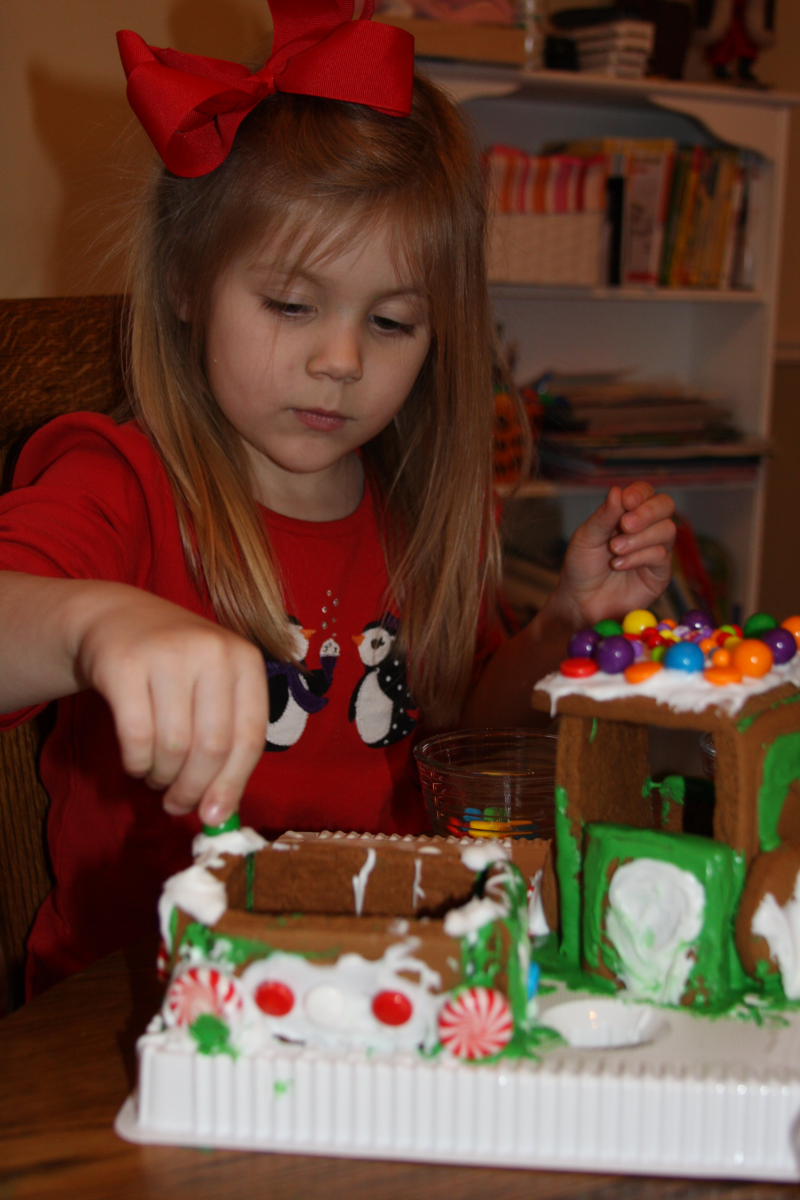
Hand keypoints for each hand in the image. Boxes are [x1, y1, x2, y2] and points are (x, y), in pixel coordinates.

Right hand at [73, 586, 267, 824]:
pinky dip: (137, 764)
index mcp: (246, 660)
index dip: (233, 784)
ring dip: (162, 777)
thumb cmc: (176, 665)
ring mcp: (168, 654)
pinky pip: (137, 738)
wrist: (118, 618)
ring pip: (174, 747)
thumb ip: (225, 739)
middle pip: (212, 747)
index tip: (216, 816)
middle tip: (177, 805)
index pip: (250, 737)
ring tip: (156, 776)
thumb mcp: (212, 686)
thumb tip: (220, 813)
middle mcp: (212, 652)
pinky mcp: (124, 665)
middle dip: (194, 789)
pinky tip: (136, 763)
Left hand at [551, 482, 675, 628]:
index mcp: (627, 513)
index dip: (639, 493)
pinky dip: (639, 557)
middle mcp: (646, 527)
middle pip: (665, 505)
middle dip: (647, 512)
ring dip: (639, 538)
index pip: (644, 492)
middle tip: (624, 525)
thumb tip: (617, 490)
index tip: (626, 501)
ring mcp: (656, 549)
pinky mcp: (660, 572)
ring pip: (667, 529)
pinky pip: (661, 555)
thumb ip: (604, 516)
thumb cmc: (582, 567)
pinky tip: (618, 565)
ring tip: (615, 550)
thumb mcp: (587, 538)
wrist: (581, 602)